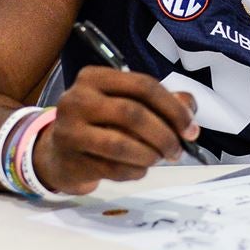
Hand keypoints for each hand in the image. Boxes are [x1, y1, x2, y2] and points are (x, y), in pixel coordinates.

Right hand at [32, 65, 198, 194]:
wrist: (59, 154)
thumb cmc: (102, 124)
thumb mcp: (128, 103)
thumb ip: (163, 102)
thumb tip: (189, 110)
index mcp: (95, 77)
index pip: (143, 85)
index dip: (173, 108)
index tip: (190, 128)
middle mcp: (77, 99)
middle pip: (133, 114)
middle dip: (164, 135)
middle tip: (178, 150)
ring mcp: (69, 131)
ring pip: (121, 144)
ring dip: (150, 155)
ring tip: (160, 158)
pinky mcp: (70, 161)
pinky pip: (113, 169)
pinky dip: (135, 171)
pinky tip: (139, 168)